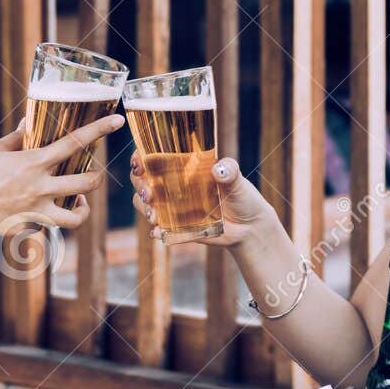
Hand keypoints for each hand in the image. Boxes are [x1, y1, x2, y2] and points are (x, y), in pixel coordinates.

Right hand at [0, 114, 123, 237]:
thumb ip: (16, 139)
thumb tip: (29, 123)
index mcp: (31, 162)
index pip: (75, 143)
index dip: (99, 130)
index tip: (117, 120)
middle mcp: (38, 188)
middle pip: (87, 184)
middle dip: (95, 179)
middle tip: (91, 174)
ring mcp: (33, 212)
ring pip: (75, 218)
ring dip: (82, 210)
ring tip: (78, 203)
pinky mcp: (23, 229)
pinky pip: (45, 228)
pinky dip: (47, 223)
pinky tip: (39, 215)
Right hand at [129, 154, 274, 245]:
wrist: (250, 227)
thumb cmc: (242, 196)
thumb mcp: (237, 179)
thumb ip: (230, 170)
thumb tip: (219, 169)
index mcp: (182, 166)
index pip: (153, 156)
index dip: (139, 158)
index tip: (139, 163)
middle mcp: (172, 185)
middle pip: (141, 180)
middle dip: (139, 185)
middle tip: (150, 194)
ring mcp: (172, 206)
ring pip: (143, 203)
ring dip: (143, 207)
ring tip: (154, 215)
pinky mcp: (176, 227)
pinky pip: (158, 228)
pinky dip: (155, 230)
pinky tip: (158, 232)